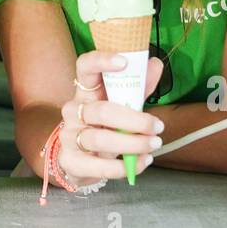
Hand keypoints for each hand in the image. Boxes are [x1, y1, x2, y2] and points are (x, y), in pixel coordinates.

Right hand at [58, 50, 164, 183]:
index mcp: (86, 91)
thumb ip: (138, 87)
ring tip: (153, 145)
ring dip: (133, 144)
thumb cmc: (104, 127)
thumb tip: (155, 64)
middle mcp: (73, 110)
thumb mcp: (120, 107)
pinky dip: (124, 167)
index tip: (124, 61)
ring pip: (100, 139)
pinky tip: (142, 162)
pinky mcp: (70, 161)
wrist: (79, 161)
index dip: (101, 61)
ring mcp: (69, 136)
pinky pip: (99, 166)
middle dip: (135, 120)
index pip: (85, 67)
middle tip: (157, 127)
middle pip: (102, 111)